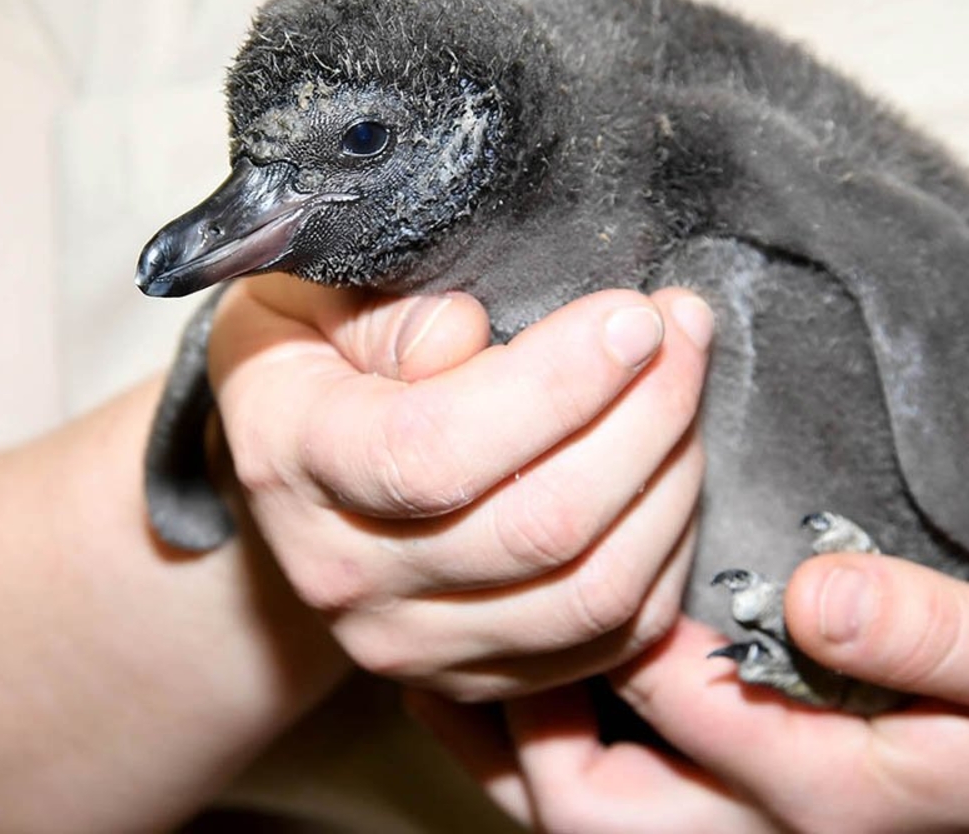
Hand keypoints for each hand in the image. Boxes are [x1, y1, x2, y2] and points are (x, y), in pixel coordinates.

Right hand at [205, 277, 713, 700]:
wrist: (284, 462)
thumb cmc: (311, 349)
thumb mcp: (309, 290)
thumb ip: (384, 308)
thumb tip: (467, 334)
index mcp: (290, 459)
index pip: (433, 452)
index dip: (558, 385)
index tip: (632, 315)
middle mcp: (343, 574)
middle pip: (539, 529)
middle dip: (647, 417)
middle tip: (684, 330)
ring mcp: (410, 644)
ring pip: (592, 595)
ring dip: (671, 485)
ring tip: (683, 390)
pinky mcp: (476, 677)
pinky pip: (612, 641)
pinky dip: (666, 557)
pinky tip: (669, 473)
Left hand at [409, 555, 968, 831]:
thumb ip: (939, 633)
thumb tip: (822, 598)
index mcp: (830, 791)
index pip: (672, 708)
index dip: (603, 620)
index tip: (557, 521)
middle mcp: (776, 820)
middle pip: (597, 802)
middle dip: (518, 720)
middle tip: (465, 620)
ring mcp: (763, 817)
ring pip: (599, 805)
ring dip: (521, 737)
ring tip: (453, 648)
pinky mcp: (767, 789)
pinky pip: (633, 785)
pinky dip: (568, 736)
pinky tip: (531, 672)